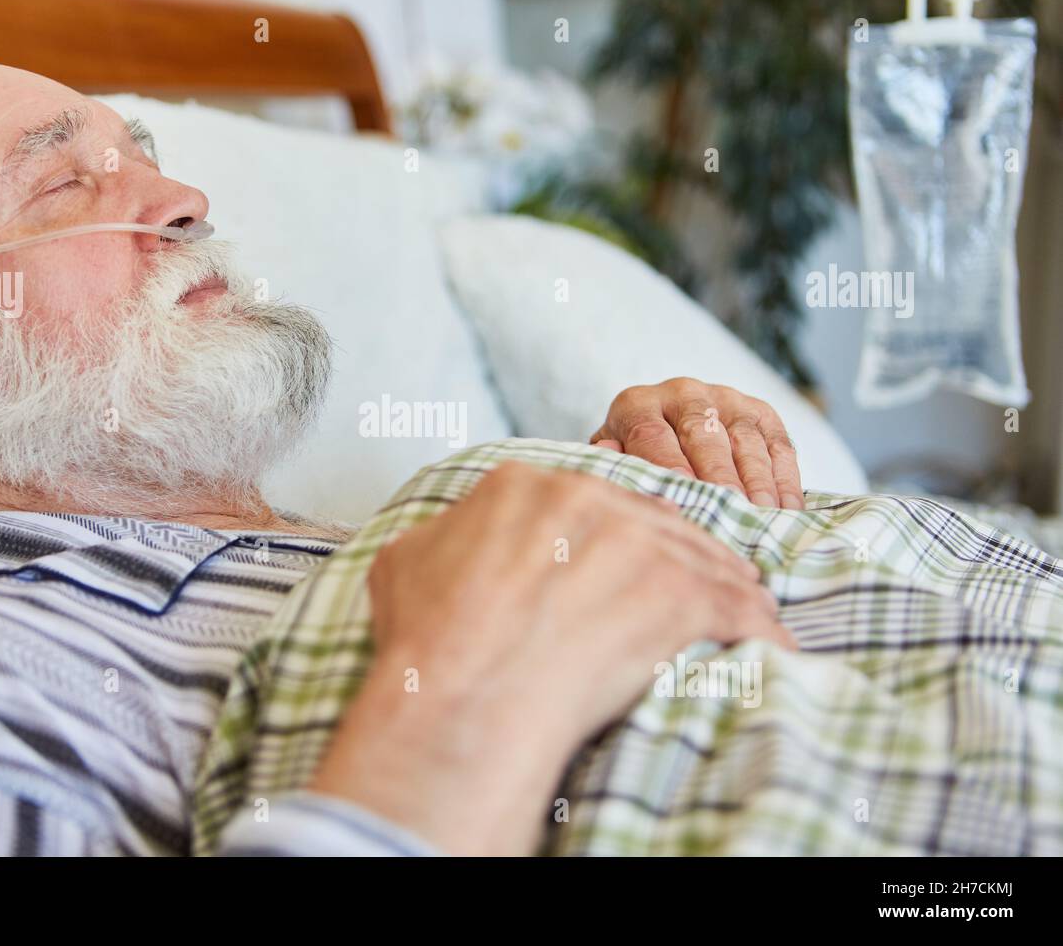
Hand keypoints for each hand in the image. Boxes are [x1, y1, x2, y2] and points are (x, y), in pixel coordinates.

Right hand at [309, 461, 794, 854]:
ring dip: (726, 588)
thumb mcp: (408, 562)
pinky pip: (736, 608)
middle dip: (671, 556)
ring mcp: (638, 541)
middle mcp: (586, 499)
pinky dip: (758, 628)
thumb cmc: (430, 641)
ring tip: (747, 615)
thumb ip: (445, 536)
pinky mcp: (679, 592)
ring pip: (699, 557)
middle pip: (649, 521)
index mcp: (521, 486)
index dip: (608, 538)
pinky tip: (772, 645)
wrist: (465, 694)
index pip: (583, 503)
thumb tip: (455, 539)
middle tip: (687, 590)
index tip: (620, 566)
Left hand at [590, 378, 804, 508]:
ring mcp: (726, 399)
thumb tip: (609, 453)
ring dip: (757, 479)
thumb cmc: (635, 461)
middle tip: (731, 508)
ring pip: (745, 438)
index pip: (650, 434)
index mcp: (637, 405)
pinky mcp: (760, 411)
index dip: (666, 465)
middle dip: (718, 474)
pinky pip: (777, 443)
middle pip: (702, 433)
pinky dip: (785, 477)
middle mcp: (682, 393)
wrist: (669, 429)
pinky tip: (787, 508)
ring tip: (764, 514)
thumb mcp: (615, 462)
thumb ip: (611, 463)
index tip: (680, 496)